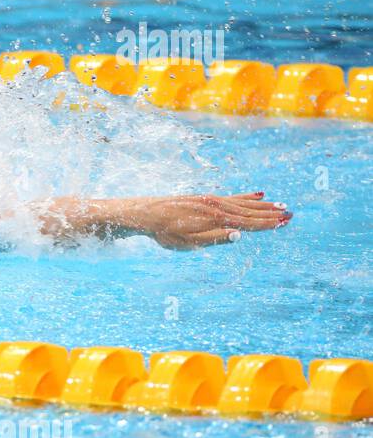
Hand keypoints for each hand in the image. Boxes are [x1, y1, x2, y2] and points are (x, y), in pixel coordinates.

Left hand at [115, 192, 291, 248]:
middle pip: (250, 211)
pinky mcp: (205, 198)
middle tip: (291, 213)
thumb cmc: (166, 233)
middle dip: (271, 213)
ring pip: (243, 203)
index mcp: (216, 219)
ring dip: (263, 205)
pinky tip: (256, 195)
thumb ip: (215, 238)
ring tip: (280, 204)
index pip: (248, 223)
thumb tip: (239, 235)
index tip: (286, 222)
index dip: (268, 224)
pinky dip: (246, 196)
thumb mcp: (189, 242)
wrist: (146, 214)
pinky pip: (232, 197)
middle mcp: (217, 206)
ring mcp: (211, 200)